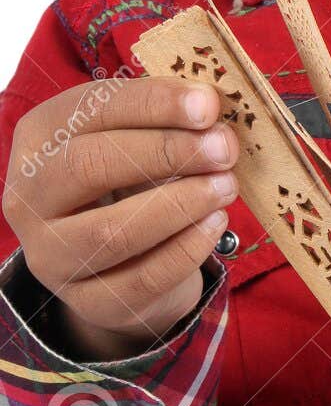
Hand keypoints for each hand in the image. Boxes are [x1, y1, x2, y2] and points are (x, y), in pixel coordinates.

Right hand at [2, 77, 239, 358]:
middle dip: (166, 152)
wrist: (121, 258)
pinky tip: (215, 222)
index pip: (90, 110)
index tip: (208, 105)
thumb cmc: (132, 179)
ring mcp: (51, 256)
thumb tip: (209, 106)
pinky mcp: (87, 302)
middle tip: (223, 148)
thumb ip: (166, 120)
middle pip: (88, 166)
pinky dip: (187, 249)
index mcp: (39, 139)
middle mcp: (28, 199)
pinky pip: (141, 280)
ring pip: (112, 232)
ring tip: (226, 185)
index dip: (153, 104)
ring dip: (180, 204)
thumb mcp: (138, 139)